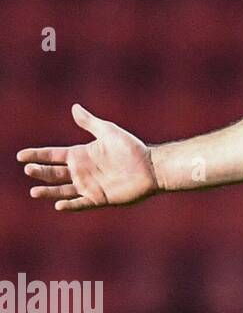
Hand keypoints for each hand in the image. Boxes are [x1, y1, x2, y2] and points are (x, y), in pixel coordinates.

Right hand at [16, 104, 159, 210]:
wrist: (152, 167)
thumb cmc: (132, 148)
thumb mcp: (108, 132)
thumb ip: (90, 122)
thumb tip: (74, 107)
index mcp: (81, 155)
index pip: (52, 155)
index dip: (37, 155)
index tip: (20, 156)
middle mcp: (81, 171)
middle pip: (54, 173)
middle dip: (40, 172)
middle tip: (28, 169)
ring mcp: (89, 186)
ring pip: (62, 191)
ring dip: (49, 191)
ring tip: (34, 191)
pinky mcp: (99, 198)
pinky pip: (81, 203)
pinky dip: (70, 205)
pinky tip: (58, 205)